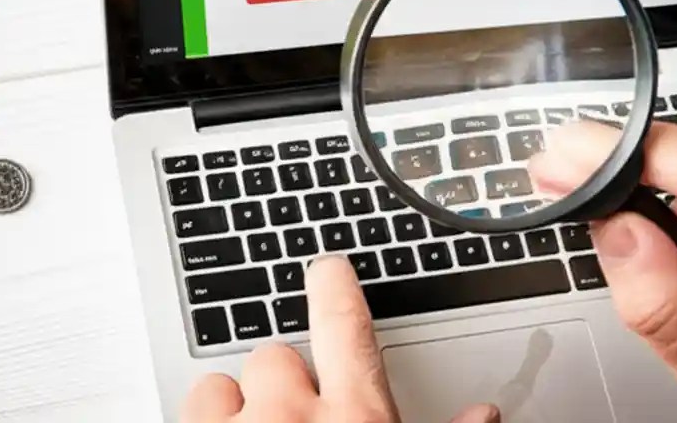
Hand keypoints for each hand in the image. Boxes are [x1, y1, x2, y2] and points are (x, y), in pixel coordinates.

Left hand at [180, 255, 500, 422]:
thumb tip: (485, 417)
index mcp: (357, 420)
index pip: (345, 324)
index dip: (333, 286)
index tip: (327, 268)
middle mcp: (290, 418)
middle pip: (277, 358)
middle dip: (284, 385)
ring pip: (221, 383)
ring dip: (234, 407)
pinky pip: (191, 407)